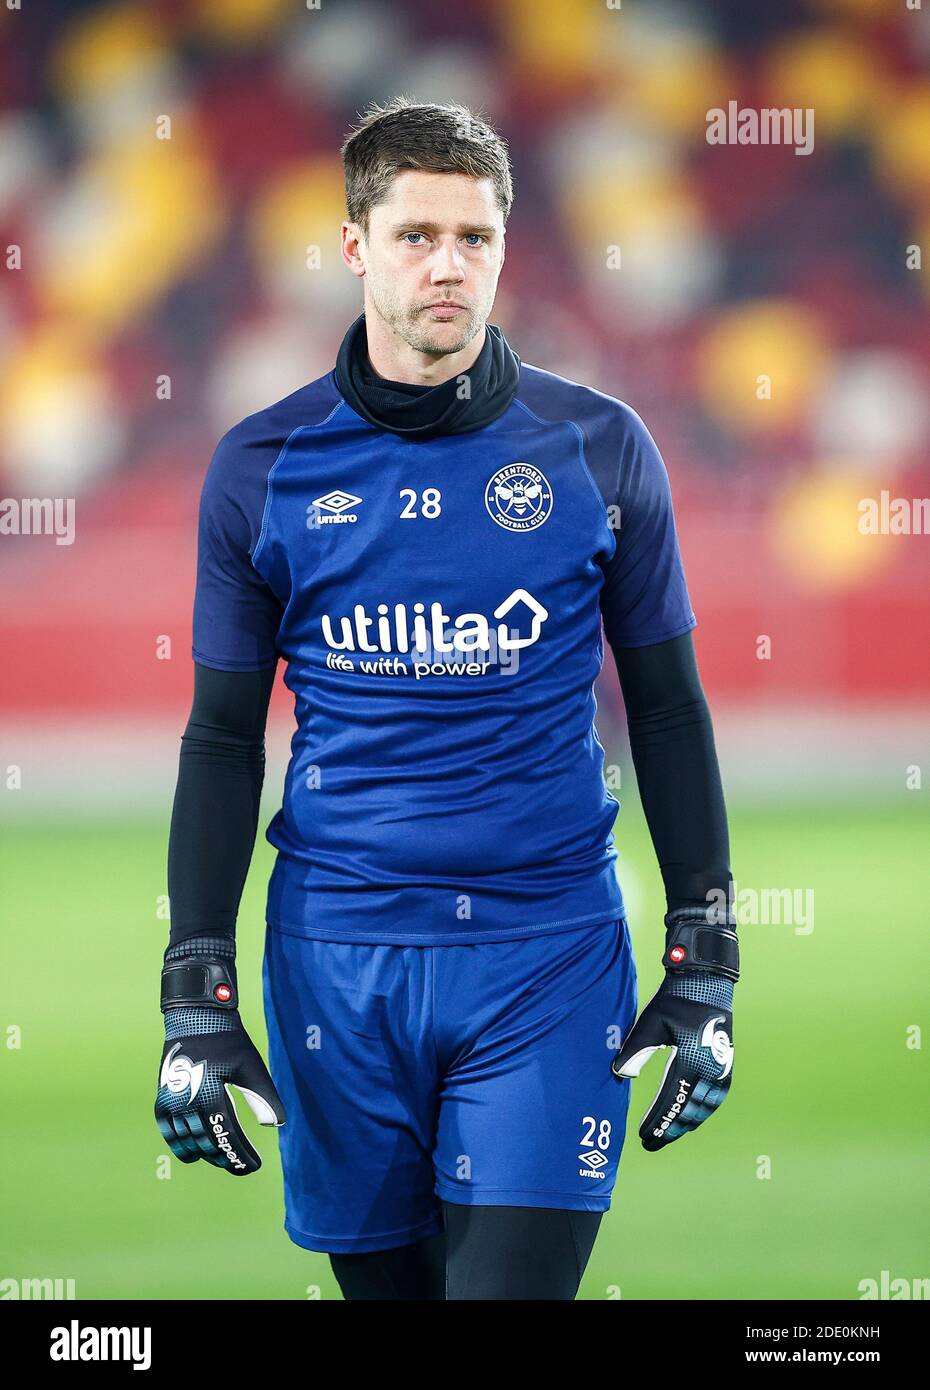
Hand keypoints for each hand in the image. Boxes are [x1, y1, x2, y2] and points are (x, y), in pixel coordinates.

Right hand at [155, 936, 284, 1174]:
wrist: (196, 1019)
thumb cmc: (229, 1042)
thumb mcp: (252, 1067)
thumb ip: (264, 1098)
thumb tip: (276, 1125)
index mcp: (210, 1096)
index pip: (227, 1137)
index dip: (240, 1156)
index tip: (254, 1166)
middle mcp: (187, 1103)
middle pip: (208, 1143)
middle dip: (226, 1158)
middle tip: (241, 1166)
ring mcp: (171, 1103)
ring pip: (187, 1141)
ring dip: (205, 1154)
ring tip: (223, 1159)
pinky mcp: (162, 1099)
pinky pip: (168, 1131)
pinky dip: (180, 1145)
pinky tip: (194, 1152)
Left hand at [612, 909, 736, 1151]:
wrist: (705, 981)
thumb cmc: (675, 1000)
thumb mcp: (650, 1024)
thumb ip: (635, 1051)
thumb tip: (620, 1075)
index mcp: (691, 1061)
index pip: (671, 1102)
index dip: (657, 1123)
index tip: (645, 1138)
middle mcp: (710, 1069)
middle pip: (689, 1110)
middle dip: (671, 1130)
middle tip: (653, 1143)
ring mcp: (721, 1066)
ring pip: (706, 1106)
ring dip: (689, 1122)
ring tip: (672, 1134)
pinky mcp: (725, 1060)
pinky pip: (717, 1094)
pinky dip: (705, 1109)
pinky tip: (695, 1114)